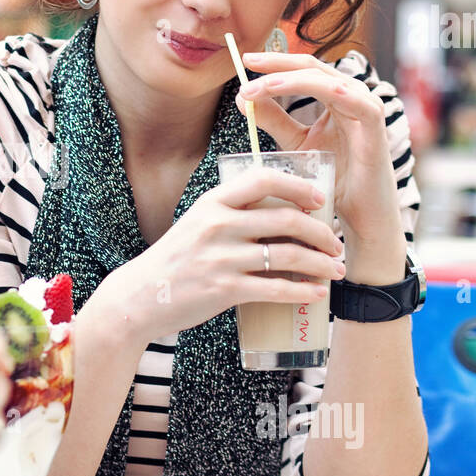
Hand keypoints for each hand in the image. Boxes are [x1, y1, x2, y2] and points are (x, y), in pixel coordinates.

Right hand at [96, 167, 345, 349]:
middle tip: (336, 243)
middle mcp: (218, 225)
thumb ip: (232, 213)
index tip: (319, 199)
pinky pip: (276, 289)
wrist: (140, 296)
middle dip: (322, 232)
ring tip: (336, 270)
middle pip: (286, 219)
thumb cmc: (175, 259)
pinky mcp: (224, 289)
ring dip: (321, 264)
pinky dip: (303, 292)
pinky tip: (317, 293)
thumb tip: (282, 212)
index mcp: (213, 202)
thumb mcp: (197, 222)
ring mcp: (221, 258)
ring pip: (288, 255)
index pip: (263, 179)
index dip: (298, 186)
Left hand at [237, 51, 400, 242]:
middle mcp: (353, 95)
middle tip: (247, 61)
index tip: (245, 60)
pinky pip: (351, 98)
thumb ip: (273, 119)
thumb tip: (242, 96)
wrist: (359, 216)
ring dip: (287, 79)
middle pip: (313, 66)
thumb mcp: (295, 143)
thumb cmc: (333, 180)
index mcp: (337, 96)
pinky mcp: (375, 123)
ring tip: (255, 87)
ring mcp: (367, 107)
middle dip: (277, 62)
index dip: (276, 62)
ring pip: (325, 79)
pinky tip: (290, 88)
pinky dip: (321, 89)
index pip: (305, 69)